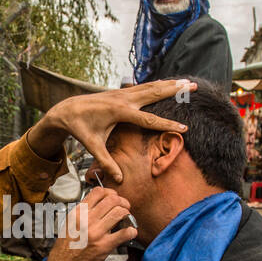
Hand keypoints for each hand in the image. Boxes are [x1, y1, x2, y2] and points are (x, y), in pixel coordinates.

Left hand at [28, 79, 194, 181]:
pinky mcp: (121, 92)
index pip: (148, 120)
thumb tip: (119, 179)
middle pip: (155, 92)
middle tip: (194, 87)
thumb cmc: (80, 128)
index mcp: (118, 112)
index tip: (184, 127)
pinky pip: (144, 87)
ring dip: (170, 84)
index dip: (166, 124)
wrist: (67, 110)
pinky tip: (169, 83)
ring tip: (188, 81)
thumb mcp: (92, 147)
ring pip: (151, 86)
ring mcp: (122, 93)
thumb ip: (106, 162)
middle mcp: (123, 99)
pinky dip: (158, 84)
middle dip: (175, 90)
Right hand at [30, 187, 135, 260]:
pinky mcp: (103, 247)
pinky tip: (129, 233)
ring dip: (127, 214)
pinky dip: (131, 231)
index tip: (114, 198)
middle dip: (123, 202)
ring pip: (119, 212)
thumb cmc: (63, 253)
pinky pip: (125, 232)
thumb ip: (81, 216)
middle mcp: (85, 221)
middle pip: (112, 199)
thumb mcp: (67, 227)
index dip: (110, 193)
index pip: (98, 192)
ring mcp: (95, 233)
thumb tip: (97, 207)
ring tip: (127, 220)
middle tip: (125, 208)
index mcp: (76, 214)